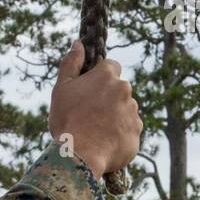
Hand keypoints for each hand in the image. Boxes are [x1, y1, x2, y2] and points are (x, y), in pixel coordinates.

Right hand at [48, 41, 141, 177]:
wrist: (79, 155)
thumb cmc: (67, 120)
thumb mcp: (62, 88)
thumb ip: (71, 63)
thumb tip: (78, 43)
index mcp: (108, 76)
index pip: (111, 66)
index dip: (100, 76)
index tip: (90, 89)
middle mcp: (125, 90)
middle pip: (119, 89)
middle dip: (108, 97)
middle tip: (89, 113)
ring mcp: (133, 112)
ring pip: (125, 110)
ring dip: (114, 116)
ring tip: (95, 130)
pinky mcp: (137, 133)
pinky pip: (129, 130)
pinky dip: (119, 134)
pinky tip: (104, 142)